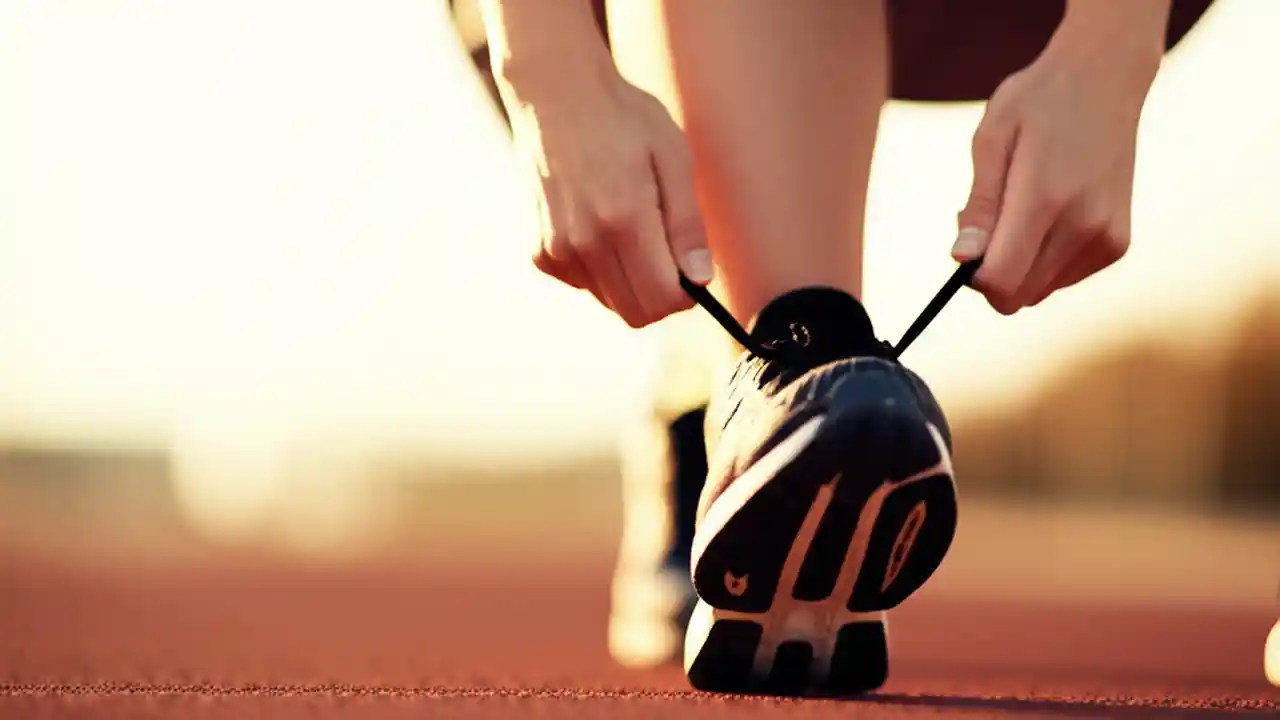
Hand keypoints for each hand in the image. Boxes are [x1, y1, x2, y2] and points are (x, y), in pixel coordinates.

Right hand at [494, 32, 710, 327]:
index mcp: (623, 218)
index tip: (691, 272)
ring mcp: (557, 250)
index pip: (662, 300)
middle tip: (668, 255)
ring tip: (631, 228)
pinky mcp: (541, 252)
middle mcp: (584, 242)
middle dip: (661, 296)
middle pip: (637, 314)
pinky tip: (601, 225)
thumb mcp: (672, 157)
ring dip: (631, 281)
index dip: (686, 296)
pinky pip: (585, 286)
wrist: (555, 95)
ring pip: (611, 302)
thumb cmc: (623, 119)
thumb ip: (686, 224)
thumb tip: (699, 279)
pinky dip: (602, 269)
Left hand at [952, 2, 1167, 313]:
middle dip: (992, 270)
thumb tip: (962, 260)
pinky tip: (1049, 214)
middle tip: (993, 218)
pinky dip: (1044, 260)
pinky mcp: (1117, 246)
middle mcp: (1084, 227)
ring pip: (1037, 292)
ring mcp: (1107, 239)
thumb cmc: (1038, 103)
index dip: (972, 275)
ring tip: (1023, 208)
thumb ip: (979, 206)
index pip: (1000, 282)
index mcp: (1046, 199)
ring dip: (1019, 264)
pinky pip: (1061, 279)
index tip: (969, 243)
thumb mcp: (992, 141)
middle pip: (1016, 296)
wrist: (1106, 79)